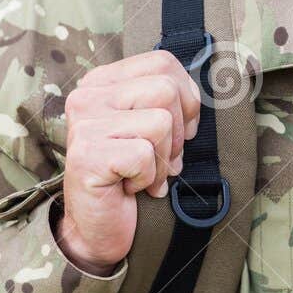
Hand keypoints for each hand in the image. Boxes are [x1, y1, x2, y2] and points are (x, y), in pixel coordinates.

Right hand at [56, 50, 200, 274]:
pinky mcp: (87, 155)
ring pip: (160, 122)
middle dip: (176, 134)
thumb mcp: (150, 128)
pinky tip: (129, 188)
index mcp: (103, 81)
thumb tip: (208, 90)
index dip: (187, 99)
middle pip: (166, 89)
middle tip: (160, 160)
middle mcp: (88, 96)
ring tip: (142, 175)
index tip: (180, 131)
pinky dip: (147, 178)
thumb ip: (168, 101)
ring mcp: (84, 124)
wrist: (97, 229)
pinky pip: (145, 155)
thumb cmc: (130, 176)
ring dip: (162, 159)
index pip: (164, 62)